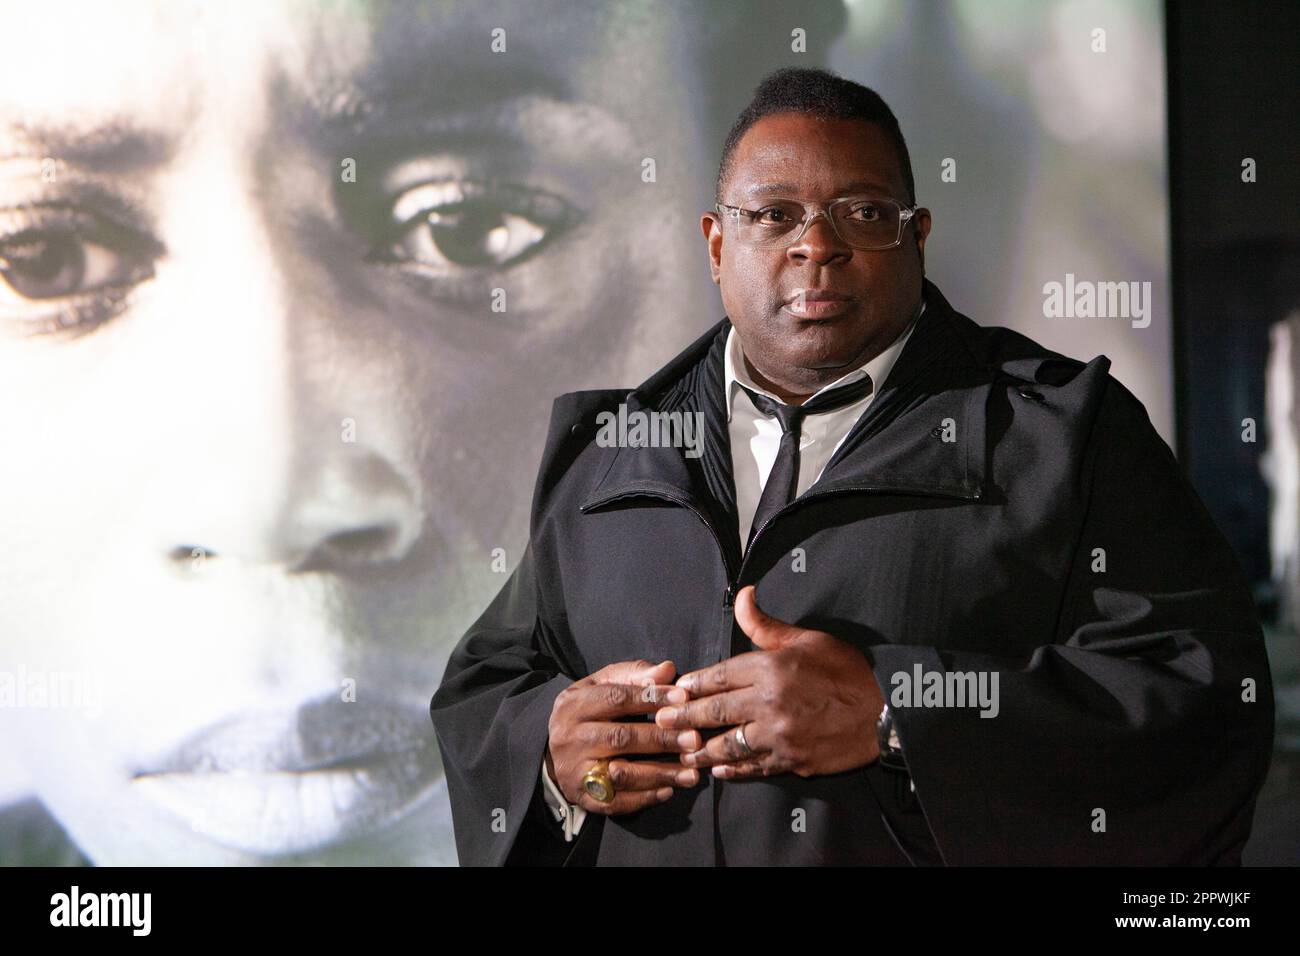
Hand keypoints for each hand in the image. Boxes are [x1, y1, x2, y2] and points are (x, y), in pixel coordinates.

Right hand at [546, 659, 702, 814]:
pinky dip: (645, 797)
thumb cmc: (589, 711)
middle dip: (661, 739)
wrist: (554, 752)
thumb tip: (668, 670)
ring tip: (692, 772)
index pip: (615, 698)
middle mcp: (570, 738)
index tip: (683, 698)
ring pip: (621, 774)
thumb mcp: (602, 685)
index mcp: (573, 704)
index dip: (651, 698)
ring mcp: (574, 771)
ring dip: (660, 773)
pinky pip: (616, 802)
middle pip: (620, 738)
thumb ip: (635, 675)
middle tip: (694, 739)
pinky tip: (669, 790)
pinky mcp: (583, 797)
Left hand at [656, 586, 884, 779]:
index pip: (720, 675)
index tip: (675, 689)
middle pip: (716, 711)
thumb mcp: (808, 639)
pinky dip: (734, 770)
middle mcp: (771, 703)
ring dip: (702, 750)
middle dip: (684, 717)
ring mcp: (780, 736)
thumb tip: (742, 594)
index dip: (693, 684)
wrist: (886, 713)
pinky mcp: (793, 761)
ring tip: (683, 753)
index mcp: (772, 668)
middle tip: (661, 720)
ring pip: (729, 745)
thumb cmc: (847, 671)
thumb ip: (766, 624)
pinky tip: (719, 771)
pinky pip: (754, 767)